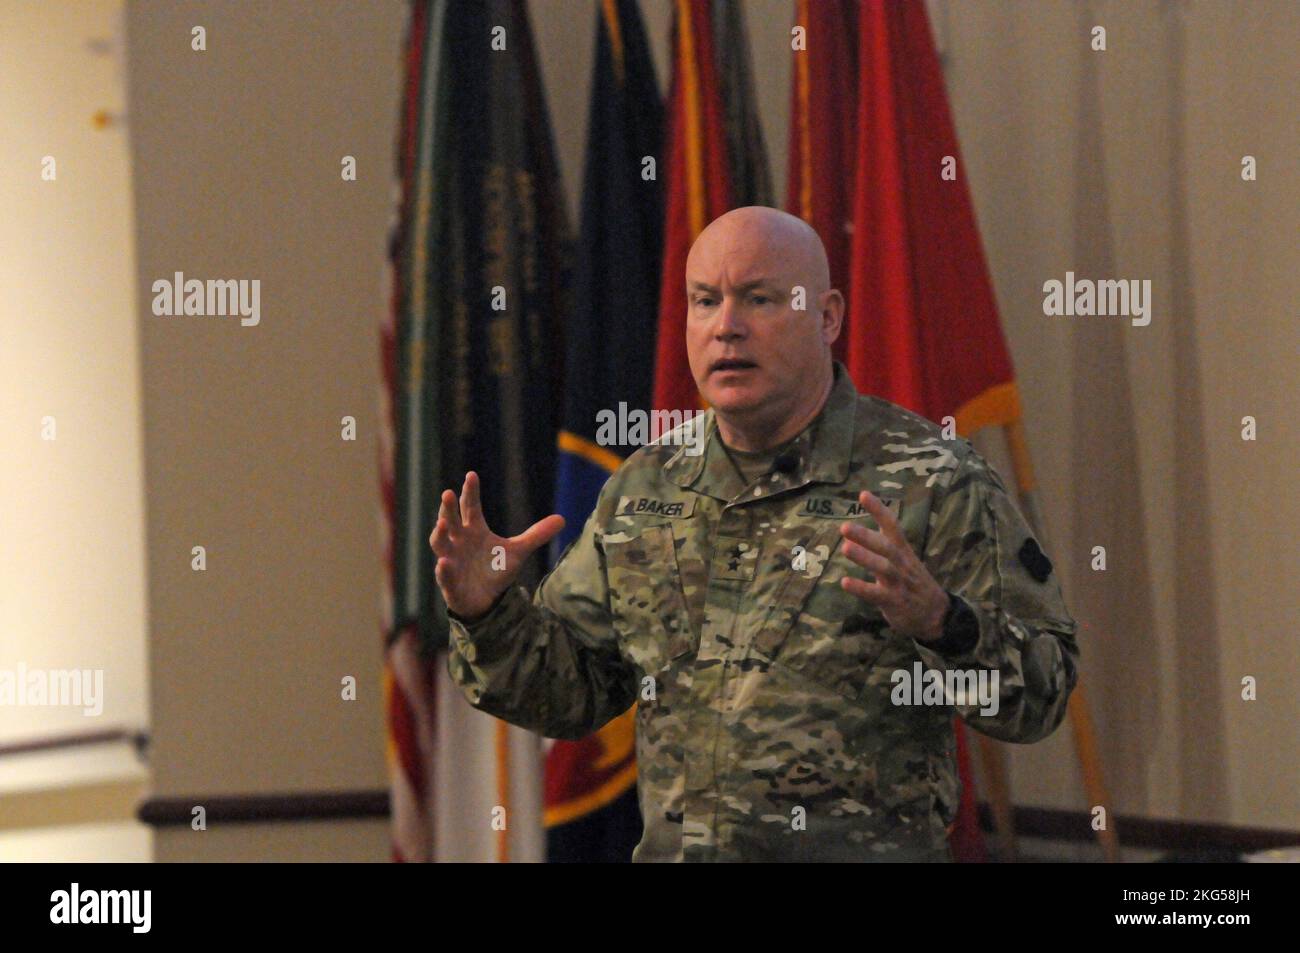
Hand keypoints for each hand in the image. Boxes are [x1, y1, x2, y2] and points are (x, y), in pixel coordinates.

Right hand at [428, 471, 564, 618]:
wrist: (486, 599)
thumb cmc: (496, 569)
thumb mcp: (518, 551)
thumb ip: (536, 535)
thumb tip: (562, 519)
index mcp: (474, 530)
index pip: (470, 507)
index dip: (470, 492)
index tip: (471, 475)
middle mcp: (459, 541)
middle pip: (450, 520)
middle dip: (448, 508)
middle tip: (447, 493)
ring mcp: (451, 559)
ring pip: (440, 543)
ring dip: (439, 533)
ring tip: (441, 523)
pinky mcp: (449, 581)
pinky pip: (443, 574)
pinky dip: (442, 569)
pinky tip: (444, 563)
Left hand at [838, 490, 948, 642]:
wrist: (937, 614)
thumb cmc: (913, 583)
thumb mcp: (902, 560)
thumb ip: (880, 547)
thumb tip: (852, 534)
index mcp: (903, 550)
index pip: (892, 525)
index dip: (879, 510)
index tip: (863, 494)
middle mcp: (902, 563)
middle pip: (886, 546)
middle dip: (866, 536)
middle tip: (844, 527)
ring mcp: (899, 583)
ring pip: (883, 568)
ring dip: (864, 557)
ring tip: (845, 548)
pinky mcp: (895, 602)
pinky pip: (877, 594)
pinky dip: (861, 588)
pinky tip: (845, 582)